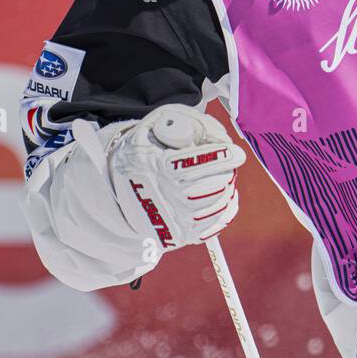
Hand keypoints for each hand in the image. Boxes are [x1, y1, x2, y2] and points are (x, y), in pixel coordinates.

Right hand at [107, 104, 245, 251]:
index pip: (195, 163)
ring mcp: (173, 219)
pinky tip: (227, 196)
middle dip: (227, 172)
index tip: (237, 153)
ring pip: (216, 205)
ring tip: (225, 176)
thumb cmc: (147, 149)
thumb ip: (188, 122)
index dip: (221, 157)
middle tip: (229, 162)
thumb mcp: (157, 124)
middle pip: (211, 186)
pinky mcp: (180, 235)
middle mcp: (164, 196)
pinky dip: (227, 209)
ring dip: (227, 188)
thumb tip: (220, 139)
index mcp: (155, 166)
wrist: (120, 185)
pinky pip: (215, 225)